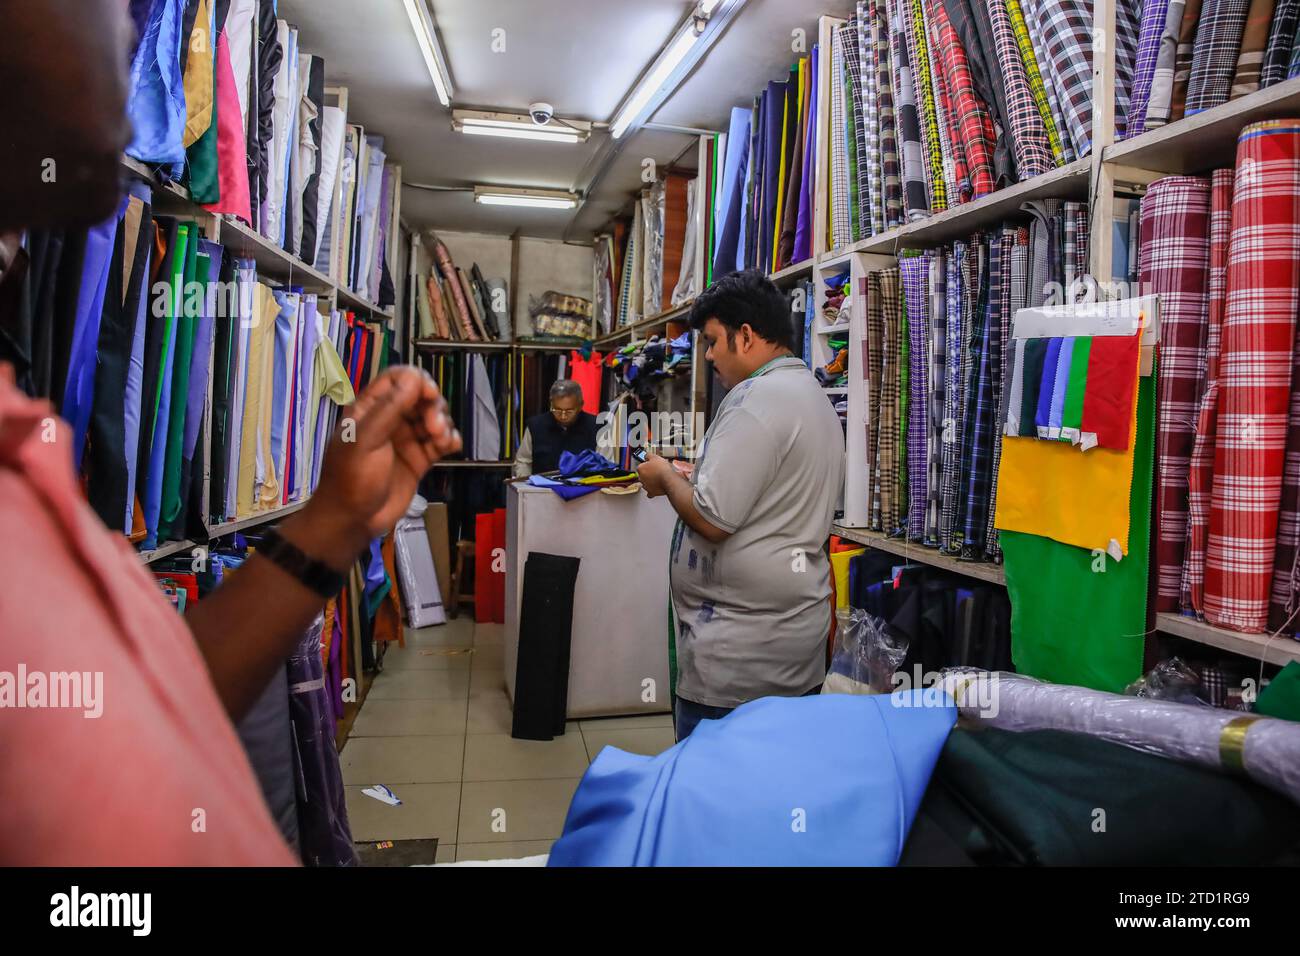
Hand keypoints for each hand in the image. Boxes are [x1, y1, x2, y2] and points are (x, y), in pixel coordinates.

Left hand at [293, 367, 460, 567]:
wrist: (353, 521)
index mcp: (370, 409)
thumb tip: (415, 378)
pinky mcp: (420, 459)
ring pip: (434, 418)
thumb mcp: (366, 440)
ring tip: (441, 441)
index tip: (429, 394)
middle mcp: (390, 420)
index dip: (416, 381)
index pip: (397, 379)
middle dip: (433, 406)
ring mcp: (406, 440)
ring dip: (443, 423)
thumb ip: (390, 408)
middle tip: (434, 427)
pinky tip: (449, 447)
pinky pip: (441, 441)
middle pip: (421, 397)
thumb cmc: (351, 478)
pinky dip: (450, 440)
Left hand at [636, 453, 674, 497]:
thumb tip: (646, 455)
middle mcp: (641, 478)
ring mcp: (645, 486)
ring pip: (645, 483)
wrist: (669, 479)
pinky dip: (652, 490)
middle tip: (656, 471)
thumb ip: (648, 455)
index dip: (648, 464)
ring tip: (658, 478)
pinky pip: (649, 492)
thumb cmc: (662, 469)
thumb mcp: (655, 457)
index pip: (641, 465)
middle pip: (643, 475)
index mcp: (640, 468)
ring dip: (650, 481)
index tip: (652, 464)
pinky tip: (655, 487)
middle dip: (648, 473)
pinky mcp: (651, 492)